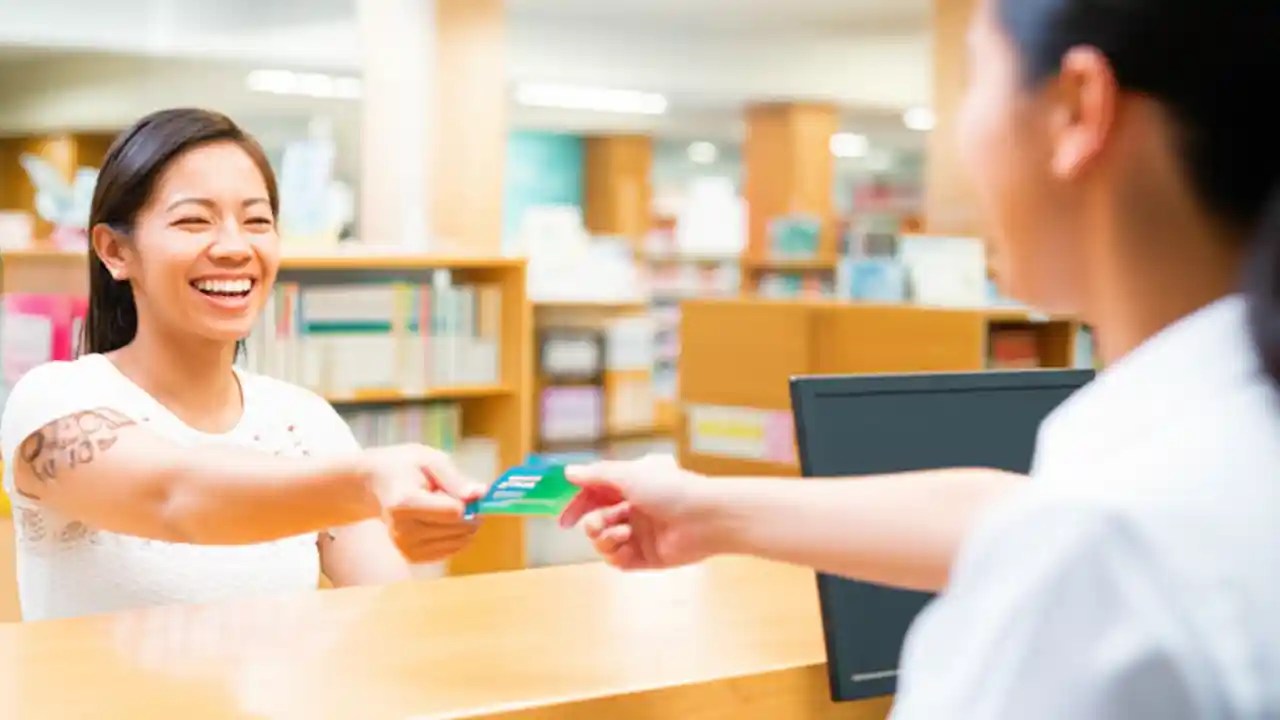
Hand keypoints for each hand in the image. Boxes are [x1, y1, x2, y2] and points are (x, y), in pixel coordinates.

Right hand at [360, 444, 487, 563]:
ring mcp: (405, 545)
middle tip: (465, 499)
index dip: (470, 503)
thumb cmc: (406, 467)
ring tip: (451, 508)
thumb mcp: (430, 460)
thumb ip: (456, 479)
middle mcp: (402, 529)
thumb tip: (480, 494)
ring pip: (456, 542)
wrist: (376, 484)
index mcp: (405, 502)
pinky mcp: (411, 556)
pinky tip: (446, 522)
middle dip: (470, 515)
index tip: (470, 493)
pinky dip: (456, 538)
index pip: (453, 512)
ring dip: (464, 527)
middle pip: (457, 529)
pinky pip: (449, 551)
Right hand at [558, 454, 715, 569]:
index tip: (564, 519)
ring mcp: (639, 535)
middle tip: (603, 522)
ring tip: (624, 533)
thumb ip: (596, 475)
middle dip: (592, 524)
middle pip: (594, 522)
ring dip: (605, 538)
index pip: (593, 497)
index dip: (576, 507)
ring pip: (603, 543)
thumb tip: (568, 472)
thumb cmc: (671, 489)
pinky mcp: (646, 558)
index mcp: (629, 488)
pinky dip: (616, 554)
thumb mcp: (628, 474)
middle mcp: (633, 511)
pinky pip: (617, 561)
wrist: (705, 518)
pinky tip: (628, 545)